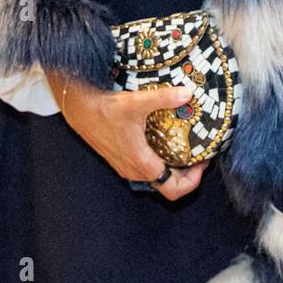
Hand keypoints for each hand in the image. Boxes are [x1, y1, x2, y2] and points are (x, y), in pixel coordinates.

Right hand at [59, 76, 209, 202]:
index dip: (193, 181)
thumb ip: (164, 98)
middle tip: (199, 156)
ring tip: (186, 149)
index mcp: (142, 163)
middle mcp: (135, 170)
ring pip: (158, 178)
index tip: (202, 163)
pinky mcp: (123, 159)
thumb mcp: (137, 102)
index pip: (173, 189)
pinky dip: (162, 162)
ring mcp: (128, 167)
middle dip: (188, 174)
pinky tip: (165, 143)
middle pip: (168, 186)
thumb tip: (188, 93)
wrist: (80, 111)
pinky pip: (148, 169)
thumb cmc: (104, 111)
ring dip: (174, 169)